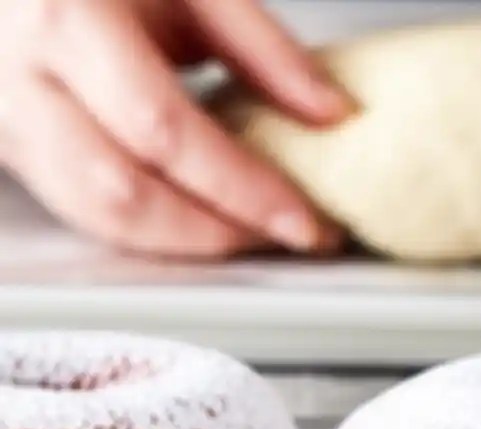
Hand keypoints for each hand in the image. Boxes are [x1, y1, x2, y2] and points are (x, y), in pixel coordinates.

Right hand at [0, 0, 352, 258]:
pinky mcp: (11, 147)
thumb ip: (264, 48)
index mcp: (69, 20)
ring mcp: (7, 120)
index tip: (305, 221)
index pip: (165, 132)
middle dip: (218, 231)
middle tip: (287, 236)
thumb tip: (334, 113)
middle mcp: (22, 77)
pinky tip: (204, 220)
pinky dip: (152, 229)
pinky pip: (83, 210)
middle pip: (124, 192)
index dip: (242, 188)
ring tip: (255, 233)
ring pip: (97, 217)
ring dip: (187, 242)